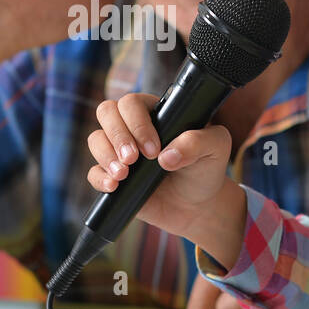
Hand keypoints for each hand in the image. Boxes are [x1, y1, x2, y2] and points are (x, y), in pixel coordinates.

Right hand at [85, 92, 245, 261]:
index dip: (137, 123)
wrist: (199, 206)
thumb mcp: (216, 148)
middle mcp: (133, 128)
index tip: (154, 149)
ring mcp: (120, 152)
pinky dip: (99, 177)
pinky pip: (93, 172)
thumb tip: (167, 156)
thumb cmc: (206, 169)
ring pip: (95, 139)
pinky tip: (114, 186)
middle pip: (106, 112)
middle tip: (134, 159)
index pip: (132, 103)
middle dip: (117, 135)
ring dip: (106, 155)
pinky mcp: (113, 176)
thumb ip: (198, 142)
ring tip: (124, 175)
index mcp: (156, 112)